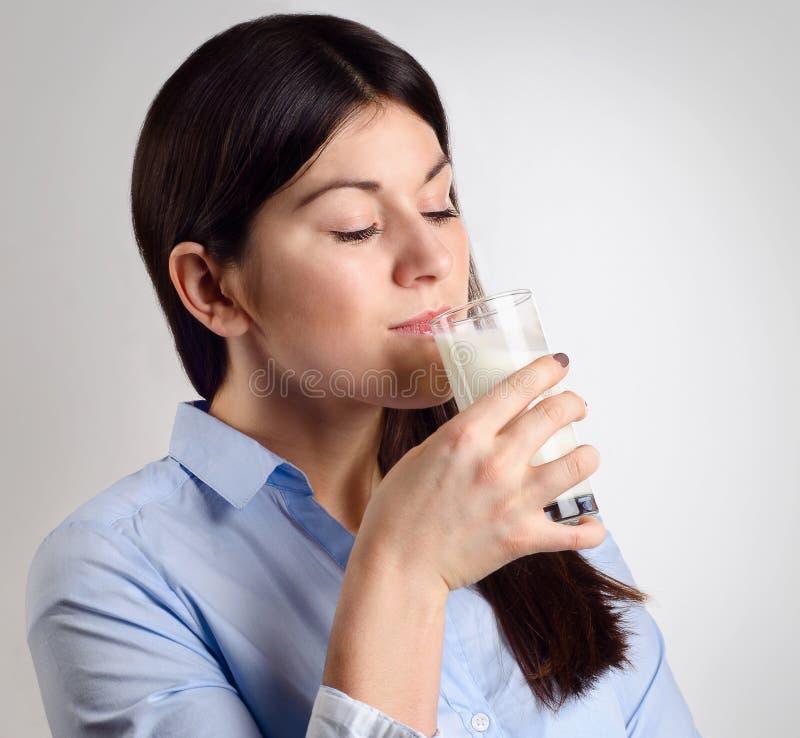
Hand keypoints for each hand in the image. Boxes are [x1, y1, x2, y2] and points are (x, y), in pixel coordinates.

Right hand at [355, 353, 604, 593]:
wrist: (397, 564)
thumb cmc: (398, 509)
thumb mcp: (423, 453)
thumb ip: (462, 435)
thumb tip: (492, 422)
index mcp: (466, 435)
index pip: (519, 387)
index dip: (546, 370)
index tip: (557, 366)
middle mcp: (495, 462)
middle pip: (555, 415)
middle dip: (572, 403)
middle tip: (574, 406)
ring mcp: (514, 500)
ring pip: (578, 464)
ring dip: (586, 455)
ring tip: (583, 455)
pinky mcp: (524, 537)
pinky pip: (576, 533)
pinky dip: (588, 528)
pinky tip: (587, 521)